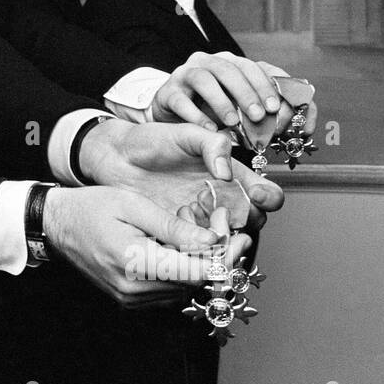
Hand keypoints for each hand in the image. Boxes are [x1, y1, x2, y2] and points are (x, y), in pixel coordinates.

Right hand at [42, 185, 240, 306]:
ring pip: (185, 288)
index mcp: (136, 264)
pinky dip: (182, 270)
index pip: (197, 273)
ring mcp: (132, 298)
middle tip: (225, 227)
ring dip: (199, 263)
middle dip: (216, 256)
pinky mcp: (130, 298)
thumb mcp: (134, 205)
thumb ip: (174, 226)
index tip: (240, 236)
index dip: (225, 257)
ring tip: (200, 230)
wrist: (57, 224)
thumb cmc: (91, 207)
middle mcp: (135, 289)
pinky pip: (168, 289)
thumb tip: (213, 240)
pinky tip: (181, 246)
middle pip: (195, 283)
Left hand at [77, 119, 283, 232]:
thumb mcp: (184, 133)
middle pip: (252, 223)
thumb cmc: (150, 141)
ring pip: (226, 241)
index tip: (255, 194)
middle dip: (245, 222)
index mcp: (231, 177)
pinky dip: (195, 246)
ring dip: (218, 236)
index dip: (268, 198)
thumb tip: (228, 171)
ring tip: (194, 217)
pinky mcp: (180, 235)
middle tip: (224, 214)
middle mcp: (222, 202)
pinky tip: (179, 230)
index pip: (266, 194)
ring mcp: (201, 221)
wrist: (115, 158)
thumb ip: (212, 144)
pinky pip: (197, 250)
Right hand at [151, 52, 316, 136]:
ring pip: (205, 78)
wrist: (172, 116)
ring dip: (222, 101)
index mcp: (233, 64)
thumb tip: (302, 126)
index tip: (276, 108)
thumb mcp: (242, 112)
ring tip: (233, 123)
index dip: (267, 85)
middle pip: (231, 68)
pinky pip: (181, 99)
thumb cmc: (213, 113)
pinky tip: (208, 129)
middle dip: (247, 92)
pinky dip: (196, 115)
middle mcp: (210, 63)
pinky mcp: (169, 90)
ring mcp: (187, 74)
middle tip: (258, 115)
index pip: (255, 67)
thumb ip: (268, 116)